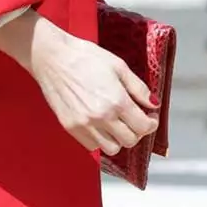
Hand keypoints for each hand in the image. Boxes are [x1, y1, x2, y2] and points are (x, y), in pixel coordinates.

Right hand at [0, 12, 158, 156]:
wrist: (53, 58)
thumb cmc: (85, 58)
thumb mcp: (119, 66)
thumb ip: (139, 88)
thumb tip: (153, 104)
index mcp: (116, 101)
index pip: (143, 127)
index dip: (151, 123)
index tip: (150, 117)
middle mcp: (101, 117)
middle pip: (130, 141)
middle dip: (137, 131)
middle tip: (134, 119)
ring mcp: (84, 125)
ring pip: (112, 148)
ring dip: (118, 138)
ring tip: (116, 123)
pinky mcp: (70, 127)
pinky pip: (92, 146)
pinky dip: (100, 139)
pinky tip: (99, 124)